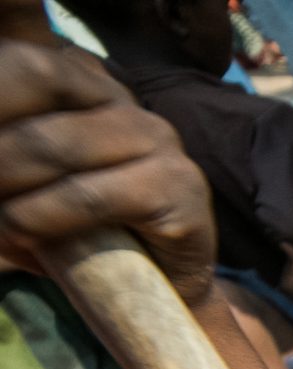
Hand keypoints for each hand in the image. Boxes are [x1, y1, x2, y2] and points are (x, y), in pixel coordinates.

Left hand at [0, 38, 215, 302]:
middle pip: (38, 82)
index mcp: (85, 81)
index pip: (27, 62)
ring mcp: (158, 139)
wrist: (160, 287)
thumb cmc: (82, 231)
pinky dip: (43, 217)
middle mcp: (125, 100)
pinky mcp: (180, 189)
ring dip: (4, 184)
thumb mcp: (30, 177)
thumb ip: (10, 148)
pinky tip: (22, 234)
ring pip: (54, 144)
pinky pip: (90, 197)